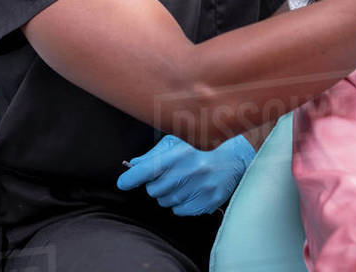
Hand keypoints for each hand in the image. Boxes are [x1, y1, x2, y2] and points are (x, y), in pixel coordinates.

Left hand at [116, 134, 255, 215]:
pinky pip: (178, 211)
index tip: (123, 183)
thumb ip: (153, 155)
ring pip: (165, 202)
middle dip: (155, 184)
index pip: (147, 169)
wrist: (232, 161)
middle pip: (153, 190)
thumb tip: (133, 165)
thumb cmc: (200, 149)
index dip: (131, 178)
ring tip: (183, 181)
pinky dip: (181, 203)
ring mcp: (199, 189)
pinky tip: (191, 191)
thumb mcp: (177, 143)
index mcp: (180, 154)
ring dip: (168, 194)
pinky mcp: (206, 203)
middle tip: (168, 176)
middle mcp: (189, 172)